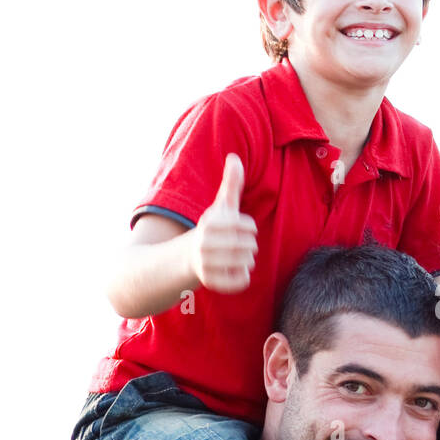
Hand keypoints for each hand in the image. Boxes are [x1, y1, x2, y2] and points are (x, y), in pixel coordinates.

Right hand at [190, 153, 257, 293]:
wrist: (189, 256)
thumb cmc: (214, 227)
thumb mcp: (221, 205)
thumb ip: (231, 183)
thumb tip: (234, 157)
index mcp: (210, 223)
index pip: (248, 226)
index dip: (250, 227)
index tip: (242, 227)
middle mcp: (205, 243)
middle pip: (250, 246)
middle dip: (250, 245)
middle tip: (239, 244)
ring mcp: (206, 264)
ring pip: (247, 263)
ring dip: (247, 260)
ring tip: (237, 256)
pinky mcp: (210, 282)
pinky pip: (241, 282)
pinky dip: (243, 277)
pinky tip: (234, 271)